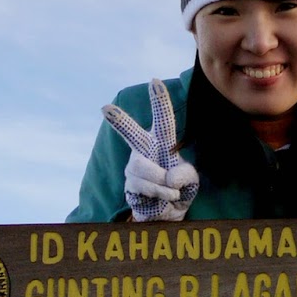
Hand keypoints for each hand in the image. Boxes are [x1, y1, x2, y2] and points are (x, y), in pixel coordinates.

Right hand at [102, 79, 199, 221]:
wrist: (166, 214)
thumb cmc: (179, 190)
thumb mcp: (192, 180)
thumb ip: (185, 173)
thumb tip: (168, 175)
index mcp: (162, 142)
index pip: (163, 119)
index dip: (159, 101)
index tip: (154, 81)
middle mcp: (144, 150)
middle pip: (131, 133)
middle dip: (119, 121)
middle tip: (104, 108)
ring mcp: (134, 167)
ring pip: (145, 168)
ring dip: (163, 182)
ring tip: (171, 192)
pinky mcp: (129, 184)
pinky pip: (145, 186)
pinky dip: (160, 194)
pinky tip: (164, 198)